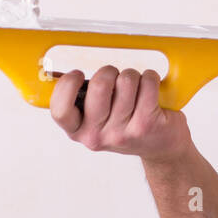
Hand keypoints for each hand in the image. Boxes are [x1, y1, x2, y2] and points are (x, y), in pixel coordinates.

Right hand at [49, 66, 191, 164]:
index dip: (68, 85)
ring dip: (133, 76)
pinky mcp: (146, 124)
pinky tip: (151, 89)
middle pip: (99, 85)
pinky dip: (151, 78)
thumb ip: (80, 99)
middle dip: (109, 71)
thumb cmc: (125, 124)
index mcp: (78, 131)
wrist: (161, 146)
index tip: (79, 74)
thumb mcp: (96, 118)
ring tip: (136, 89)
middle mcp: (97, 135)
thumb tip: (56, 72)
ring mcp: (122, 132)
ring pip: (126, 79)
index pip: (60, 110)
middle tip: (115, 79)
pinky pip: (147, 83)